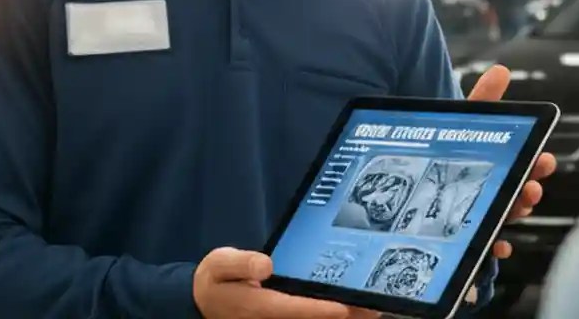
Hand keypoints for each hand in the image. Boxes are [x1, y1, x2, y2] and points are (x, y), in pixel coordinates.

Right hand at [193, 248, 379, 318]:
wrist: (204, 301)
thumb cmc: (215, 280)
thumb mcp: (220, 264)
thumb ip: (240, 263)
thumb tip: (266, 265)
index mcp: (258, 306)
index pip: (294, 309)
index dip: (321, 309)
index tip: (345, 307)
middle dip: (343, 315)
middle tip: (374, 307)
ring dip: (343, 316)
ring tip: (373, 308)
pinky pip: (309, 317)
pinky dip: (332, 314)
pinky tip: (352, 308)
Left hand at [466, 64, 558, 259]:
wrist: (415, 178)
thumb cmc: (450, 149)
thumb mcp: (465, 122)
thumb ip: (483, 99)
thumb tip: (500, 70)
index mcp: (502, 165)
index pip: (525, 164)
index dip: (538, 164)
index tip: (545, 159)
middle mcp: (497, 191)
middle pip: (518, 192)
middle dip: (529, 190)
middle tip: (530, 186)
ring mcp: (485, 214)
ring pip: (506, 216)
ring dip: (516, 212)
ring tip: (517, 206)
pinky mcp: (470, 235)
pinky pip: (486, 246)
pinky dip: (495, 246)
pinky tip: (498, 245)